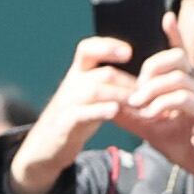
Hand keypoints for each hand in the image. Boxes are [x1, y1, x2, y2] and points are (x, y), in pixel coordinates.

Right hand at [4, 37, 135, 193]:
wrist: (45, 146)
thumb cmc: (76, 117)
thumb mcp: (89, 95)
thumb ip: (110, 82)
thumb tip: (146, 75)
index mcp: (77, 73)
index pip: (87, 49)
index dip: (107, 46)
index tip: (129, 53)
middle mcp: (71, 85)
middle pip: (103, 74)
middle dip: (129, 83)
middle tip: (148, 94)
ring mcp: (65, 104)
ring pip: (94, 91)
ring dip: (121, 96)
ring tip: (139, 105)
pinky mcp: (63, 124)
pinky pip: (82, 113)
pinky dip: (99, 110)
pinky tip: (114, 111)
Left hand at [116, 47, 193, 193]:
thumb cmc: (183, 144)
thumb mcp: (151, 127)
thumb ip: (134, 114)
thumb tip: (110, 104)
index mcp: (187, 86)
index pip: (180, 55)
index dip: (174, 36)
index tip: (165, 18)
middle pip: (176, 59)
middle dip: (151, 69)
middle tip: (136, 91)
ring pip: (178, 78)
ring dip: (153, 90)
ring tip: (139, 105)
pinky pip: (185, 98)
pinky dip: (164, 104)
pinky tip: (153, 116)